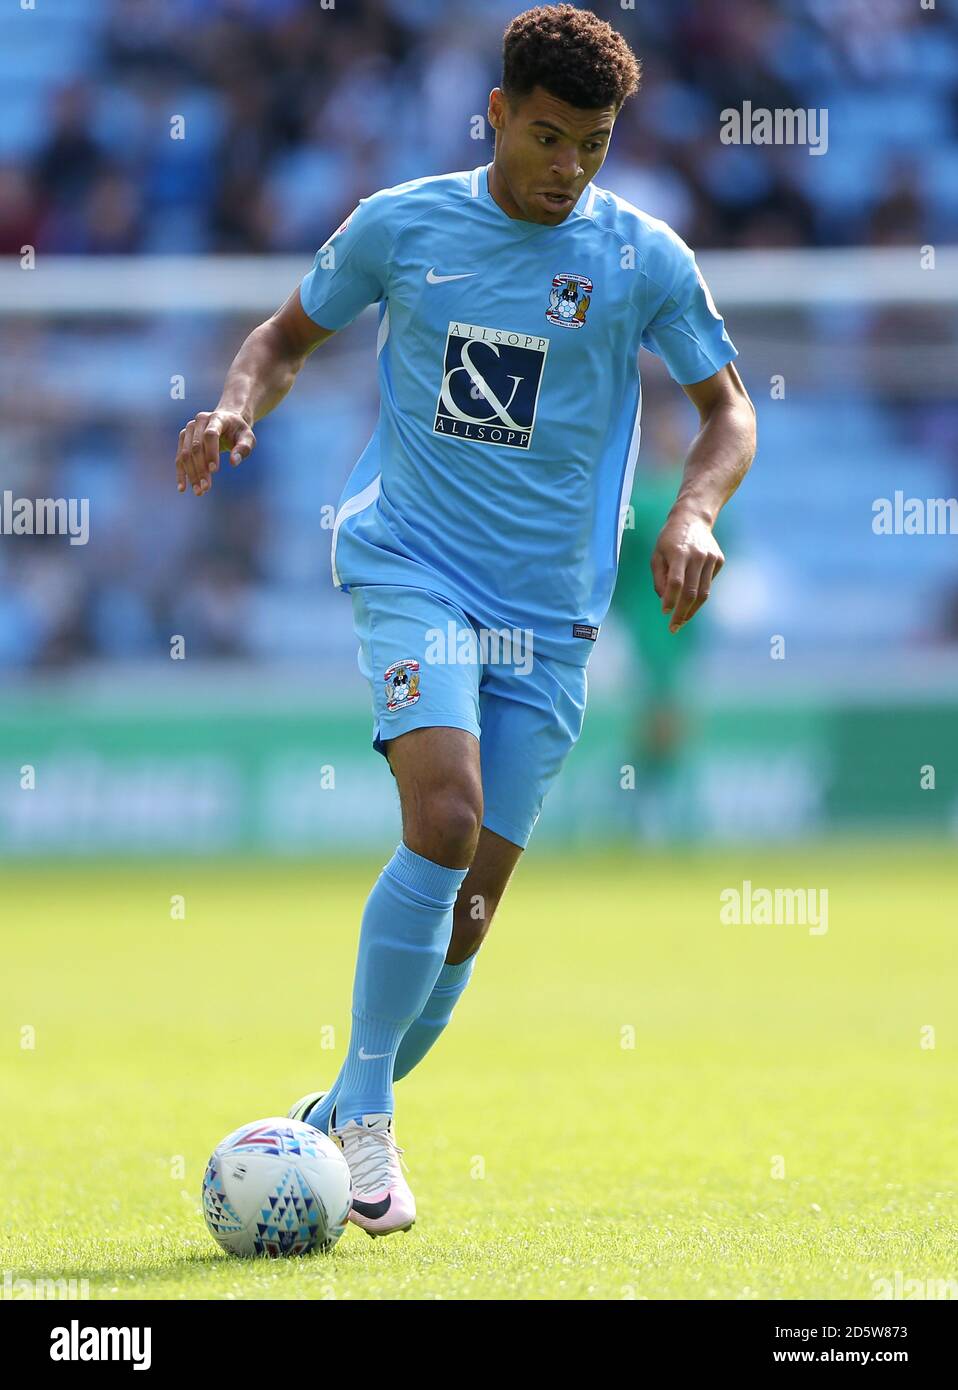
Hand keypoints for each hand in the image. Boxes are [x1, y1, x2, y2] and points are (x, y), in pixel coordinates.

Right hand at [175, 409, 255, 495]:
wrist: (228, 421)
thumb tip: (233, 462)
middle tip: (206, 488)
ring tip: (199, 492)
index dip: (211, 452)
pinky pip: (179, 457)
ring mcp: (189, 429)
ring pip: (185, 454)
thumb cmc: (239, 432)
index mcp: (217, 418)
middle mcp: (199, 421)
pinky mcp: (183, 438)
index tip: (214, 471)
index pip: (210, 435)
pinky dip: (181, 473)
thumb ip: (243, 448)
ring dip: (191, 474)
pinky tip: (183, 488)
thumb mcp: (248, 438)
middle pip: (196, 447)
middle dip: (200, 469)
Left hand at [650, 508, 724, 632]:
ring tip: (682, 621)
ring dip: (692, 610)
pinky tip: (691, 596)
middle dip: (682, 613)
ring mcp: (711, 558)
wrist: (693, 518)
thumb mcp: (657, 555)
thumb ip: (659, 578)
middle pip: (691, 591)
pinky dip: (699, 593)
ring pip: (703, 592)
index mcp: (679, 552)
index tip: (664, 613)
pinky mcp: (719, 560)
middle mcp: (697, 556)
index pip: (676, 582)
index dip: (670, 600)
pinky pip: (708, 583)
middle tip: (674, 627)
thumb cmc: (669, 539)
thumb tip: (666, 601)